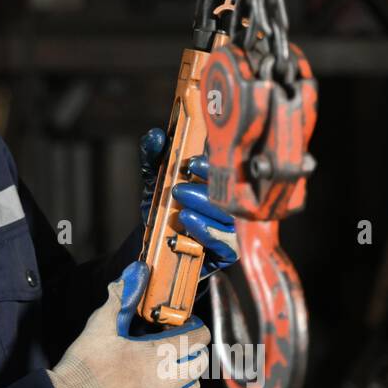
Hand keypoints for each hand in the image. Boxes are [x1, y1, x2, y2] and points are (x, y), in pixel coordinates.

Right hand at [47, 261, 210, 387]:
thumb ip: (121, 299)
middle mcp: (167, 381)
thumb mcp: (100, 325)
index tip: (185, 327)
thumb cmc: (86, 364)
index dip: (195, 328)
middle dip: (191, 352)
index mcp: (157, 354)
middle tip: (175, 348)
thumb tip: (134, 275)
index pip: (198, 337)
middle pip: (200, 363)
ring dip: (184, 378)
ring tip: (166, 372)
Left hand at [138, 128, 237, 272]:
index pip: (227, 169)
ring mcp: (233, 227)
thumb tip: (156, 136)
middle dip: (206, 189)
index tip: (192, 164)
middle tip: (178, 189)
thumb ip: (154, 157)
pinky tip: (189, 223)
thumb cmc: (163, 208)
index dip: (212, 166)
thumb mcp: (155, 180)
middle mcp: (230, 203)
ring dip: (205, 210)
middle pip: (233, 194)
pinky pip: (227, 243)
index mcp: (218, 181)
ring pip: (231, 218)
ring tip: (181, 210)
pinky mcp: (229, 251)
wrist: (157, 246)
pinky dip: (209, 232)